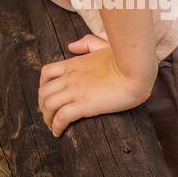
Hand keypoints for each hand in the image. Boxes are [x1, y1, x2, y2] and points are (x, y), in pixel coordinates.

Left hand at [38, 34, 152, 136]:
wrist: (135, 71)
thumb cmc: (124, 60)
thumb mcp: (103, 46)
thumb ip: (87, 43)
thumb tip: (71, 46)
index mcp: (73, 64)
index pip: (46, 73)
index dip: (42, 87)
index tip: (46, 97)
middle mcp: (69, 77)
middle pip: (43, 92)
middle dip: (42, 105)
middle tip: (48, 116)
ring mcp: (75, 91)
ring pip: (49, 105)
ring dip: (47, 118)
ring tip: (52, 127)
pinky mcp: (84, 104)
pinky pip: (61, 117)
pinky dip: (56, 126)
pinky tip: (58, 133)